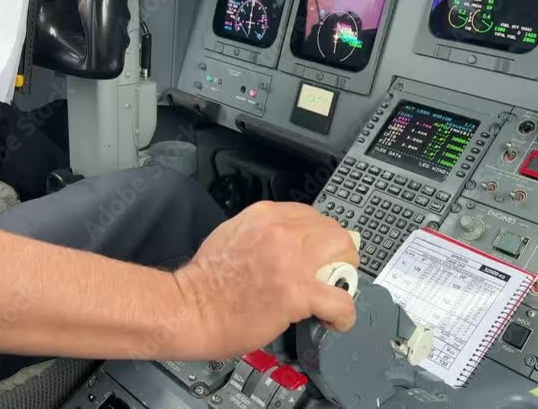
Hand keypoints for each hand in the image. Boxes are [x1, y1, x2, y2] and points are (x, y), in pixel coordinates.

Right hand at [175, 201, 358, 358]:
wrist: (191, 308)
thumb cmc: (205, 280)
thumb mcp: (233, 234)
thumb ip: (264, 233)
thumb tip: (288, 243)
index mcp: (266, 215)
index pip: (313, 216)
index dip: (321, 238)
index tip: (319, 254)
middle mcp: (282, 231)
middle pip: (335, 232)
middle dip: (340, 253)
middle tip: (332, 274)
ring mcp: (293, 261)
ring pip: (345, 256)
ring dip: (344, 277)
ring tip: (334, 293)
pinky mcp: (298, 293)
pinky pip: (341, 301)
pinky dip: (343, 314)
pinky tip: (334, 320)